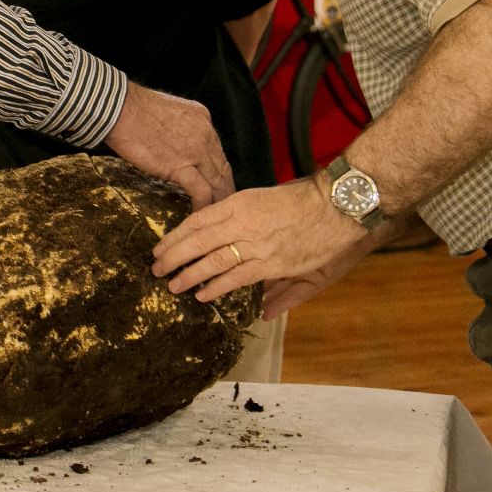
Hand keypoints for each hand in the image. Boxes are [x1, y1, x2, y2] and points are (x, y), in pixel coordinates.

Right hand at [103, 82, 232, 208]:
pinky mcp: (180, 166)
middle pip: (222, 168)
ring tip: (215, 215)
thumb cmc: (133, 108)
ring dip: (218, 200)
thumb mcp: (168, 110)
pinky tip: (198, 215)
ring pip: (217, 181)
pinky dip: (202, 206)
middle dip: (225, 189)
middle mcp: (205, 134)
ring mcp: (195, 151)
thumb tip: (176, 144)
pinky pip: (201, 191)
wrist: (120, 109)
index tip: (218, 183)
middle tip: (224, 205)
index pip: (217, 150)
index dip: (219, 169)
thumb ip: (180, 127)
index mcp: (202, 119)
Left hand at [152, 175, 377, 310]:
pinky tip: (203, 294)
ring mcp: (256, 244)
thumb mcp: (262, 197)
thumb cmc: (301, 199)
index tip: (160, 247)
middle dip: (174, 256)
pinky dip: (217, 286)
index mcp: (239, 203)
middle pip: (198, 240)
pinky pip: (237, 277)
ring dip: (190, 274)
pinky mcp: (272, 263)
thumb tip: (214, 225)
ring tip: (173, 284)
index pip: (197, 220)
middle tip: (156, 268)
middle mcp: (243, 222)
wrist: (334, 206)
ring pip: (213, 260)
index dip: (176, 236)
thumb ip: (237, 212)